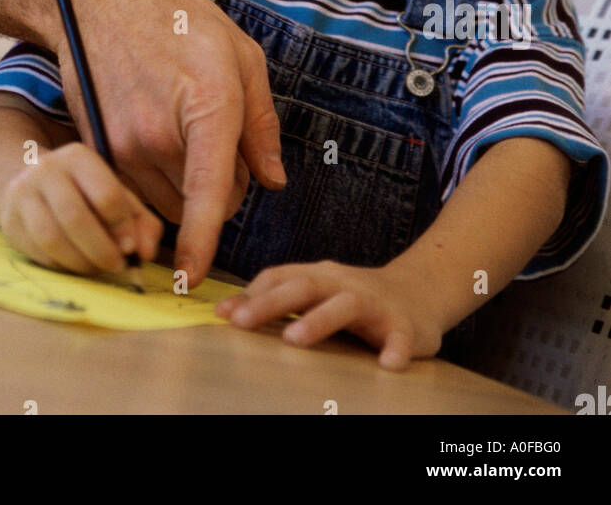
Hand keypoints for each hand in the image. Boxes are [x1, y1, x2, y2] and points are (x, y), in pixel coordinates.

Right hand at [0, 142, 163, 273]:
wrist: (31, 182)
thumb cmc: (86, 193)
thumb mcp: (117, 196)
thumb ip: (142, 223)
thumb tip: (144, 254)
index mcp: (78, 156)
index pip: (105, 195)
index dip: (123, 227)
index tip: (131, 247)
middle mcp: (46, 169)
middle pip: (75, 217)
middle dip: (101, 250)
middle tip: (117, 266)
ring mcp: (22, 194)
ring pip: (52, 238)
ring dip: (80, 262)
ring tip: (97, 268)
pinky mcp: (10, 222)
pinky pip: (38, 252)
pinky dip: (62, 266)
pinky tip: (76, 264)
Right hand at [58, 0, 285, 286]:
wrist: (100, 4)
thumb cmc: (177, 22)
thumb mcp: (241, 55)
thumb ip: (262, 123)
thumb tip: (273, 180)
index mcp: (208, 105)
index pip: (209, 191)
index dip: (204, 240)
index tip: (195, 277)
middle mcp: (161, 133)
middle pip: (202, 203)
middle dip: (221, 189)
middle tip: (218, 140)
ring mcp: (125, 143)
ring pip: (170, 202)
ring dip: (187, 187)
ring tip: (185, 130)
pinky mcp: (102, 149)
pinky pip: (139, 190)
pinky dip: (156, 180)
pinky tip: (157, 134)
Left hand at [215, 260, 445, 369]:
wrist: (419, 293)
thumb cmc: (352, 297)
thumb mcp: (316, 292)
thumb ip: (276, 300)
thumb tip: (223, 311)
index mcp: (319, 276)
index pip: (280, 277)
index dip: (251, 294)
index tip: (222, 315)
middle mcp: (343, 284)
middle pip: (304, 287)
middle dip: (270, 304)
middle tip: (241, 323)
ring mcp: (374, 303)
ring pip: (345, 306)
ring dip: (319, 321)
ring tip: (294, 340)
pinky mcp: (404, 326)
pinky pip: (400, 338)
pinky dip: (394, 350)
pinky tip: (386, 365)